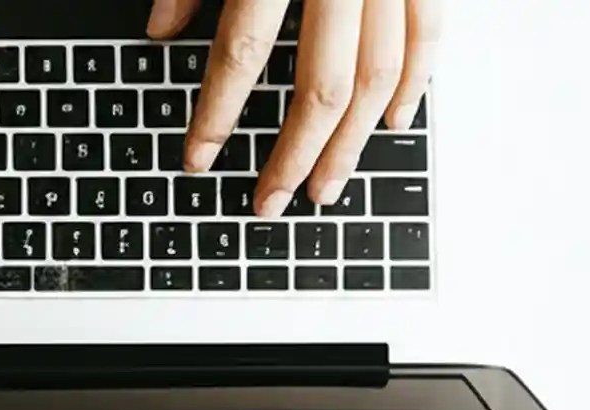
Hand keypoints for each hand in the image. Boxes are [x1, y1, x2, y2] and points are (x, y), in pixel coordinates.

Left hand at [150, 0, 440, 216]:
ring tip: (326, 187)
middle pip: (322, 87)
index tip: (197, 160)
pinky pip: (429, 34)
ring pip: (378, 75)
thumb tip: (160, 29)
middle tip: (270, 201)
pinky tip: (391, 123)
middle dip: (295, 156)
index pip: (241, 54)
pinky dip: (415, 83)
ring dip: (352, 142)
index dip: (216, 114)